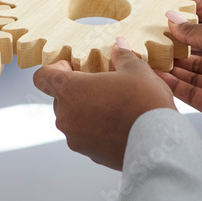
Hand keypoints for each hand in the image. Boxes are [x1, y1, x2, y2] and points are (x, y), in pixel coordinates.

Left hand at [33, 38, 175, 169]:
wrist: (160, 144)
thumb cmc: (144, 103)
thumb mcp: (136, 69)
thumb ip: (122, 56)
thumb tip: (119, 46)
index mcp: (70, 91)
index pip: (42, 77)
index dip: (54, 69)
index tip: (72, 68)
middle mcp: (66, 116)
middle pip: (59, 98)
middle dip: (77, 91)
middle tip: (101, 86)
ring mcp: (76, 138)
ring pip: (73, 119)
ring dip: (87, 111)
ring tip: (113, 106)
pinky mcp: (90, 154)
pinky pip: (87, 137)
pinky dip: (97, 130)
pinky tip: (119, 125)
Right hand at [163, 14, 201, 139]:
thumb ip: (192, 29)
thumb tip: (173, 19)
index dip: (185, 36)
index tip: (164, 31)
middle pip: (195, 61)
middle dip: (175, 55)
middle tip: (152, 48)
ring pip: (190, 78)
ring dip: (171, 71)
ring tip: (150, 62)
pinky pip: (190, 95)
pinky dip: (174, 86)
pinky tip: (159, 77)